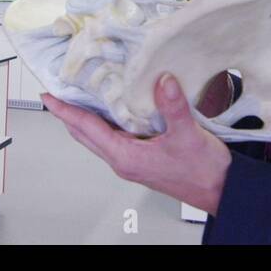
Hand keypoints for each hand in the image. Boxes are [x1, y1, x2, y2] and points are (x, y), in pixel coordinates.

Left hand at [42, 73, 231, 214]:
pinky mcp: (142, 159)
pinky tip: (114, 108)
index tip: (49, 96)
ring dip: (86, 118)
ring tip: (80, 95)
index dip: (65, 111)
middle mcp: (123, 160)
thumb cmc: (203, 172)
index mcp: (125, 156)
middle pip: (85, 134)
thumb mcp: (187, 135)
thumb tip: (161, 80)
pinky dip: (106, 122)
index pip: (86, 128)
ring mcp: (131, 161)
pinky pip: (115, 137)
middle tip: (58, 91)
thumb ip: (173, 106)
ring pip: (98, 137)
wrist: (221, 190)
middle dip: (69, 114)